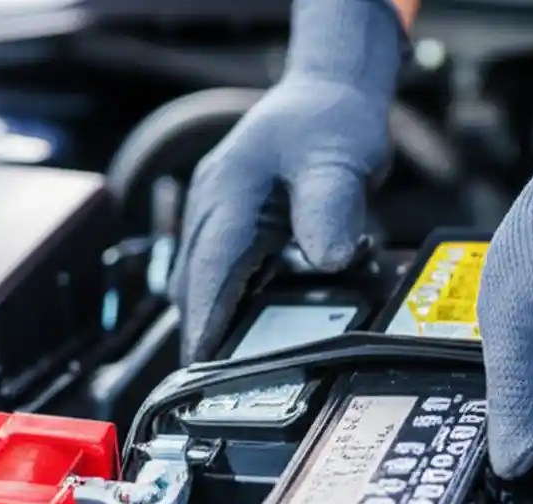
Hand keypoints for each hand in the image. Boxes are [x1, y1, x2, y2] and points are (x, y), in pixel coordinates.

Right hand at [171, 0, 405, 362]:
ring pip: (198, 276)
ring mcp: (215, 209)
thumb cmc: (331, 119)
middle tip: (212, 383)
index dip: (205, 318)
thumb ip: (330, 207)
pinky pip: (216, 266)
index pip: (211, 264)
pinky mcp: (228, 218)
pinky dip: (225, 296)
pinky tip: (247, 321)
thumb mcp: (338, 160)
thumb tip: (327, 258)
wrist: (328, 91)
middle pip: (193, 279)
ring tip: (228, 363)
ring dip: (210, 315)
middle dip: (200, 330)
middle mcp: (213, 200)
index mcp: (230, 188)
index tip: (201, 363)